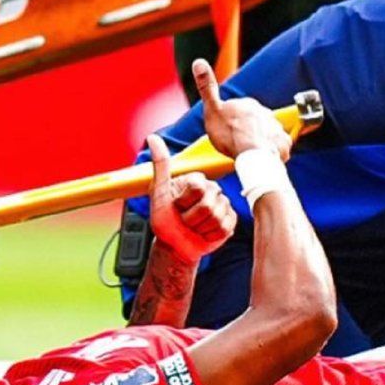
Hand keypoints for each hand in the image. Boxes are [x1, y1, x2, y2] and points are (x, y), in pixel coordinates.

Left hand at [147, 135, 235, 263]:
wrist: (175, 246)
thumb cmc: (165, 221)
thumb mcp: (158, 193)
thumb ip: (160, 166)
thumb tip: (152, 138)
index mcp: (196, 180)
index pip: (197, 188)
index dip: (184, 202)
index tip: (176, 206)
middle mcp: (212, 189)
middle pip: (207, 205)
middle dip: (191, 218)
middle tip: (184, 220)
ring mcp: (224, 205)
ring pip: (216, 218)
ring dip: (199, 228)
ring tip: (193, 227)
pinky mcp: (231, 221)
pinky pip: (225, 227)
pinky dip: (210, 236)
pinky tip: (204, 233)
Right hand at [192, 58, 291, 160]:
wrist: (252, 154)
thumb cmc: (231, 135)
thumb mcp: (212, 109)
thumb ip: (207, 87)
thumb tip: (199, 62)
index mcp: (247, 103)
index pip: (240, 110)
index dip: (233, 122)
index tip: (227, 132)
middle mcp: (264, 112)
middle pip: (255, 121)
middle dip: (248, 131)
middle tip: (237, 144)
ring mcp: (275, 127)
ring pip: (267, 133)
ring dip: (260, 141)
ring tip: (249, 153)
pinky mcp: (283, 142)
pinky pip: (278, 146)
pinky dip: (272, 151)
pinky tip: (264, 157)